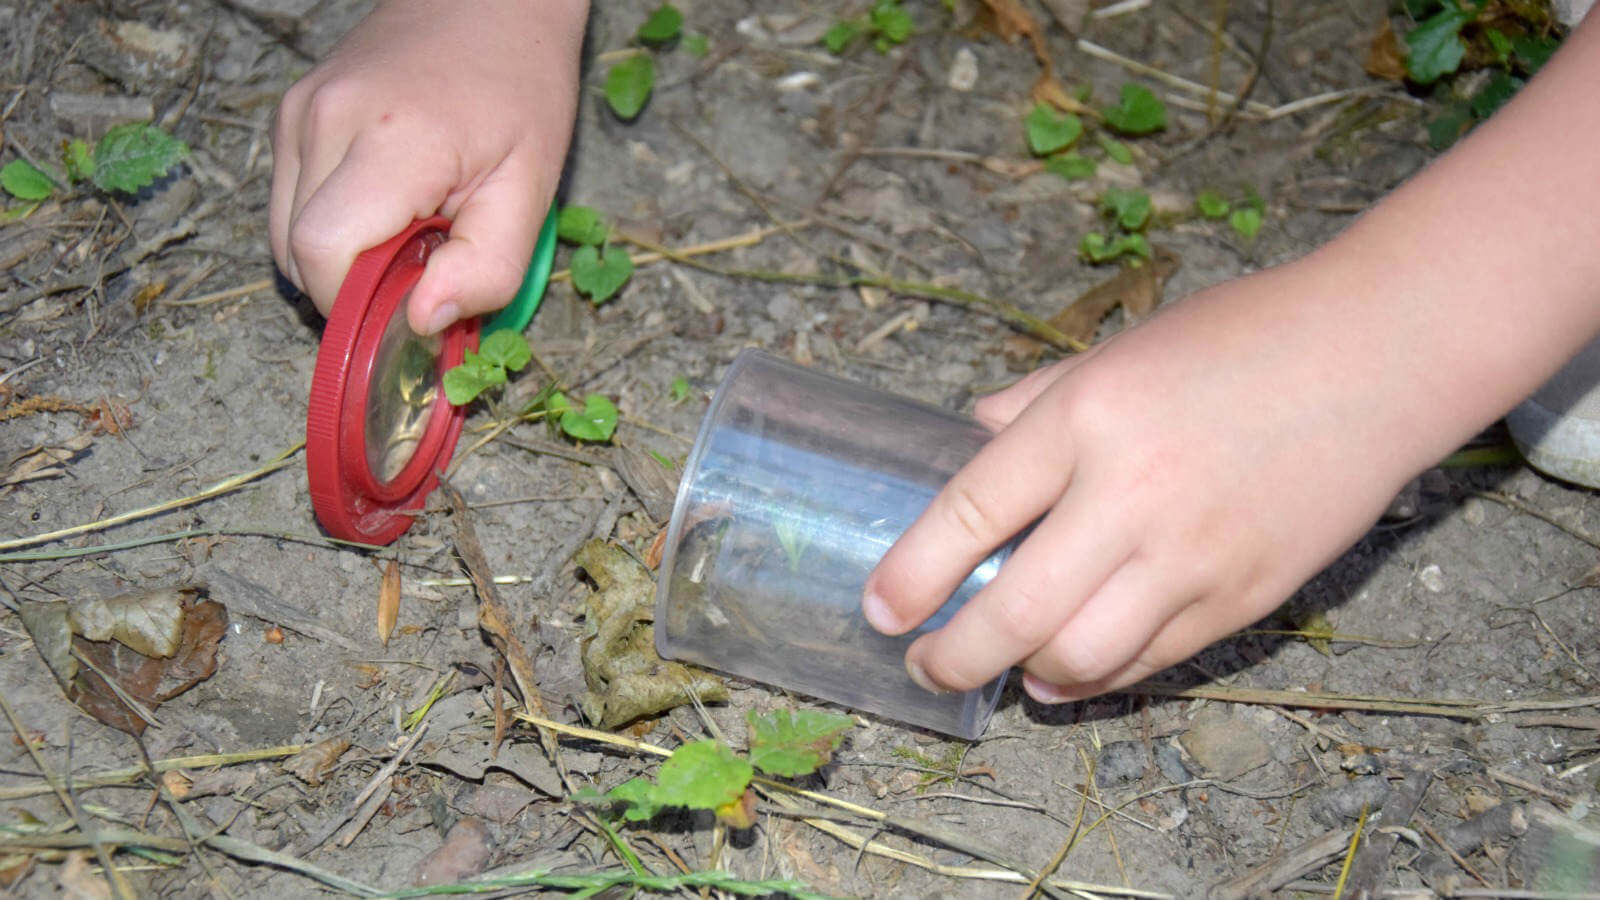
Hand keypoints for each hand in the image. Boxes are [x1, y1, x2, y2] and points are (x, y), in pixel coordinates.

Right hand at [270, 0, 585, 332]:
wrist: (492, 1)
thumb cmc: (520, 89)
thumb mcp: (531, 187)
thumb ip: (487, 267)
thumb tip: (423, 321)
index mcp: (392, 140)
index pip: (324, 254)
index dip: (358, 304)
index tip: (410, 304)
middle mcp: (326, 118)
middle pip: (297, 251)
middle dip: (353, 285)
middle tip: (419, 264)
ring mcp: (300, 110)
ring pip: (284, 232)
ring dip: (340, 256)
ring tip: (406, 228)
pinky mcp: (292, 111)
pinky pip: (290, 200)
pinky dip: (330, 223)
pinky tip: (384, 204)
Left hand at [861, 260, 1440, 702]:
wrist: (1377, 356)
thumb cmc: (1239, 337)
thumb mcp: (1117, 348)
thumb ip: (1034, 402)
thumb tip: (970, 440)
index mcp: (1085, 419)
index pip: (969, 517)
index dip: (911, 577)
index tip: (881, 613)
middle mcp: (1130, 496)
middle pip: (1015, 614)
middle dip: (952, 657)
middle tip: (924, 664)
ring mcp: (1192, 556)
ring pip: (1081, 659)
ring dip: (1024, 674)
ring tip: (1001, 666)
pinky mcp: (1244, 596)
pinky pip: (1150, 661)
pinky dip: (1096, 678)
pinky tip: (1066, 675)